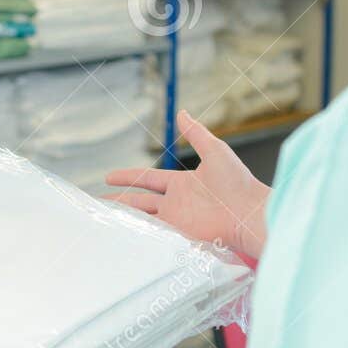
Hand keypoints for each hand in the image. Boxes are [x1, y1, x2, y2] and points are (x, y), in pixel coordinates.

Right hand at [104, 110, 270, 259]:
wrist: (248, 212)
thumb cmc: (237, 182)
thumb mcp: (214, 150)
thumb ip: (195, 133)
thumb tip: (181, 113)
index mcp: (183, 183)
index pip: (149, 179)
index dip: (129, 176)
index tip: (109, 176)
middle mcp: (177, 202)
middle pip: (141, 200)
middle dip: (120, 200)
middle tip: (99, 202)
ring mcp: (177, 219)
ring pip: (143, 216)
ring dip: (124, 215)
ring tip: (103, 217)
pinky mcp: (179, 234)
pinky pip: (154, 231)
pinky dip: (137, 231)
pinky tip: (121, 231)